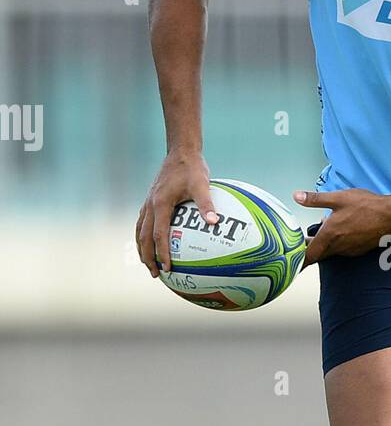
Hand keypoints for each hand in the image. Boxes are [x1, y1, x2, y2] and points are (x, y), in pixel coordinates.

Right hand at [136, 152, 216, 276]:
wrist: (180, 152)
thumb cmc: (193, 168)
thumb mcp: (202, 185)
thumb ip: (207, 204)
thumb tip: (215, 223)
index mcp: (161, 204)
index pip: (159, 234)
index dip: (162, 253)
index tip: (167, 268)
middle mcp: (150, 205)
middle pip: (144, 237)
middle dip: (148, 257)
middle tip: (155, 274)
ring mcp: (147, 203)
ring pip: (139, 231)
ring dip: (142, 249)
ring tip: (148, 264)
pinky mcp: (150, 200)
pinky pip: (143, 223)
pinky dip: (143, 237)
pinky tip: (150, 245)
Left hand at [293, 189, 390, 265]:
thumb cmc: (367, 206)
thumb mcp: (338, 198)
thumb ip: (315, 199)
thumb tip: (296, 196)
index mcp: (329, 235)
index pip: (308, 255)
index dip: (297, 261)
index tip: (289, 262)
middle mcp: (338, 247)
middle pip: (318, 255)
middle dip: (307, 251)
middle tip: (298, 245)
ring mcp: (349, 250)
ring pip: (330, 252)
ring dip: (322, 247)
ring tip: (316, 236)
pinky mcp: (358, 250)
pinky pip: (342, 250)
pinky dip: (336, 244)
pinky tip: (338, 233)